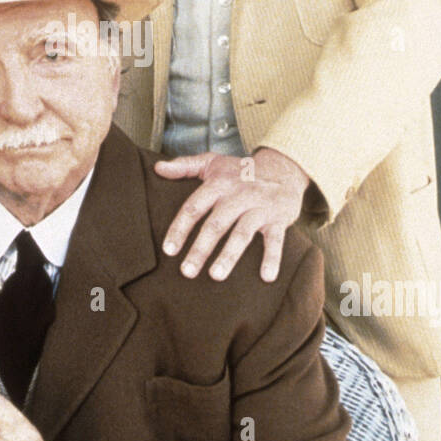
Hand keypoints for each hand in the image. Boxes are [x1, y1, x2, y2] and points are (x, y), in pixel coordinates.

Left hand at [156, 147, 309, 282]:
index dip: (180, 229)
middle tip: (187, 272)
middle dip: (200, 249)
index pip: (194, 207)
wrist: (283, 168)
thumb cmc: (241, 171)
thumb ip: (184, 166)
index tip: (169, 251)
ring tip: (216, 276)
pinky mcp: (278, 218)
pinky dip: (272, 258)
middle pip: (216, 224)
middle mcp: (238, 195)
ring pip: (242, 233)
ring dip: (229, 256)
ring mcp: (259, 207)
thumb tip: (157, 169)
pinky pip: (275, 239)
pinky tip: (266, 277)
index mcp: (218, 184)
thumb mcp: (212, 163)